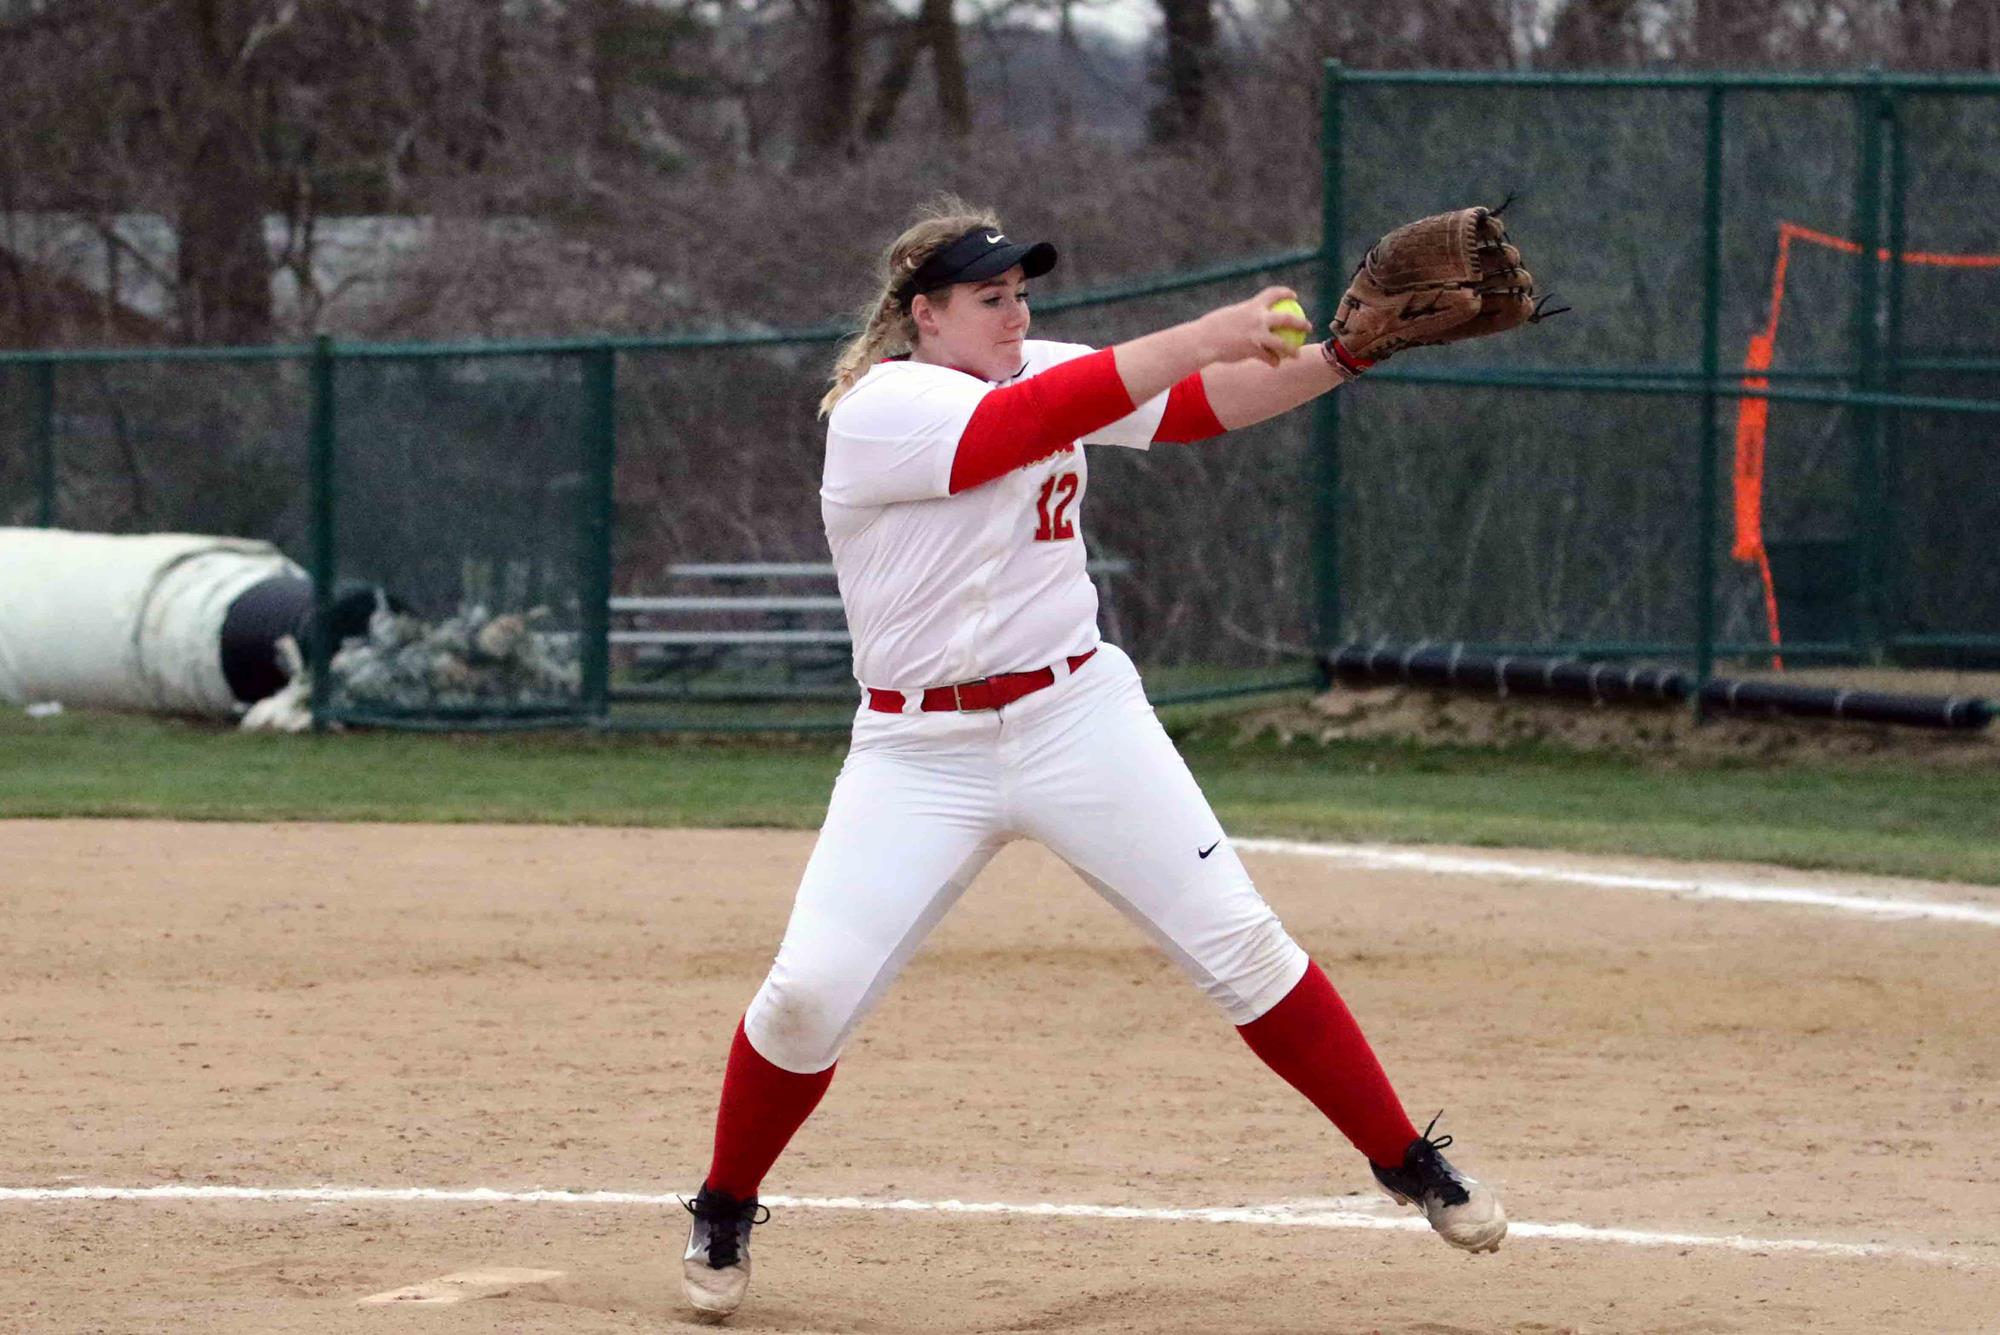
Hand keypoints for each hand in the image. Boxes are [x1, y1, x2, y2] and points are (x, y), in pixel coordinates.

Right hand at [1197, 286, 1313, 368]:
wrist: (1203, 341)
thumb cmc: (1211, 328)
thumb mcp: (1229, 316)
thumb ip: (1243, 315)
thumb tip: (1247, 314)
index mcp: (1252, 305)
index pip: (1273, 294)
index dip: (1286, 293)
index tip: (1294, 296)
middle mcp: (1258, 318)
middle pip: (1287, 319)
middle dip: (1300, 322)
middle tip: (1308, 326)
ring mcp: (1257, 335)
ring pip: (1282, 343)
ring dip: (1292, 349)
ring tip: (1297, 354)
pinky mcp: (1252, 350)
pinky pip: (1267, 357)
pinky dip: (1272, 361)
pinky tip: (1275, 365)